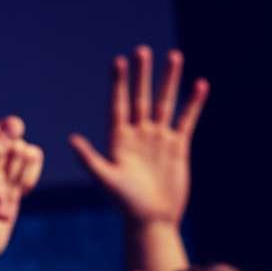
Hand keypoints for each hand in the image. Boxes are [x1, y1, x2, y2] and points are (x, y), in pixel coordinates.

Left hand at [69, 46, 208, 227]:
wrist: (152, 220)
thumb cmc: (126, 204)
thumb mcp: (106, 180)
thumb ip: (90, 159)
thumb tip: (71, 139)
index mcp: (119, 139)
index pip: (118, 104)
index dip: (119, 83)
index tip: (119, 61)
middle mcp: (138, 135)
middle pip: (141, 97)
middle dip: (142, 74)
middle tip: (142, 50)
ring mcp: (158, 139)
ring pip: (164, 103)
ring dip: (169, 80)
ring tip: (174, 56)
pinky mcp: (177, 146)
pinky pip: (186, 119)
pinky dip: (193, 102)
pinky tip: (200, 84)